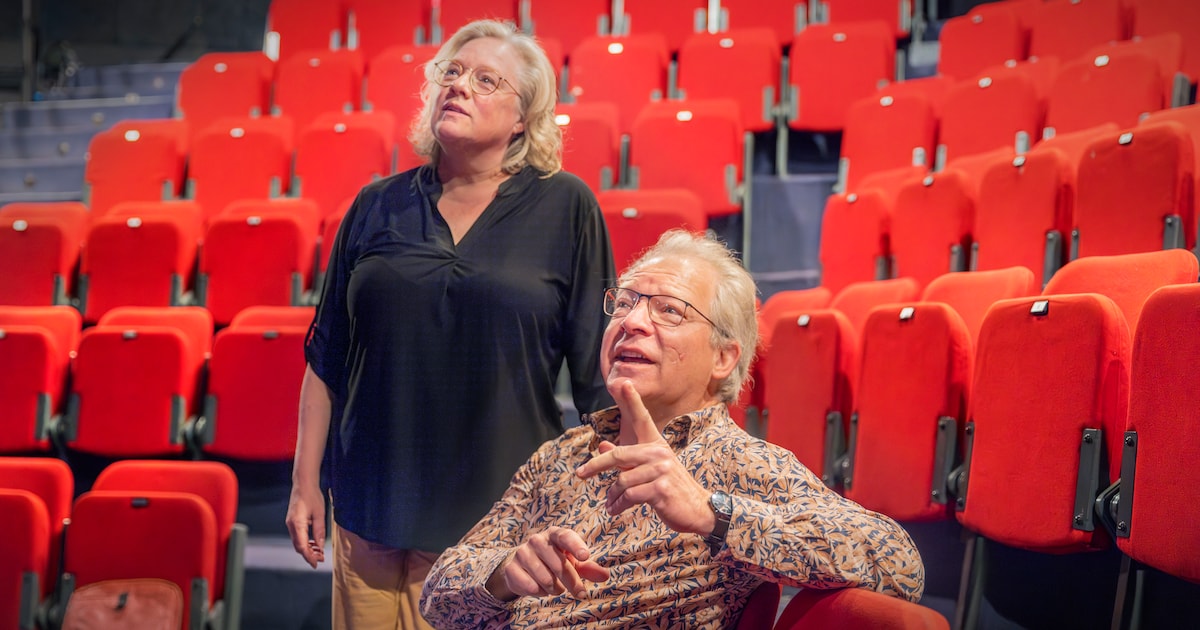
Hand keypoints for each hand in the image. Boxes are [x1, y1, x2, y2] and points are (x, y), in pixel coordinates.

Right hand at [285, 482, 325, 568]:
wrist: (303, 484)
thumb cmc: (312, 496)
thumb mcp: (320, 514)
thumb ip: (319, 531)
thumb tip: (320, 546)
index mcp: (297, 524)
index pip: (302, 546)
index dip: (309, 557)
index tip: (316, 564)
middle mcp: (291, 525)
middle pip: (298, 546)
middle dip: (309, 555)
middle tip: (321, 559)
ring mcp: (290, 523)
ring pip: (297, 542)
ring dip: (307, 549)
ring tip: (319, 552)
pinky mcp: (292, 521)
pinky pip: (297, 536)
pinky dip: (305, 542)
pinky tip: (314, 543)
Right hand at [490, 526, 609, 600]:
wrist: (523, 565)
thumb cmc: (554, 560)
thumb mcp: (572, 562)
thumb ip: (588, 568)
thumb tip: (605, 575)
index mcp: (555, 534)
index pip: (566, 536)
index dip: (576, 546)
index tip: (585, 556)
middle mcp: (537, 540)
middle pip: (559, 565)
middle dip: (572, 583)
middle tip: (579, 592)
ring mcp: (522, 553)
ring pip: (546, 579)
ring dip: (556, 589)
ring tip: (556, 586)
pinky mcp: (511, 568)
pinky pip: (531, 587)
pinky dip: (540, 593)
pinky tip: (540, 587)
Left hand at [575, 379, 715, 536]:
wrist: (699, 510)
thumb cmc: (672, 490)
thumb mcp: (648, 471)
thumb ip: (625, 459)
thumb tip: (601, 446)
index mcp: (657, 444)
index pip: (642, 419)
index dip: (632, 401)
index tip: (623, 383)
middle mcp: (659, 452)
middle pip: (618, 454)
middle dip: (595, 466)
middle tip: (580, 474)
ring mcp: (661, 469)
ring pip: (621, 480)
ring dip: (612, 496)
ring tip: (610, 504)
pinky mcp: (660, 488)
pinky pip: (629, 495)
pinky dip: (619, 504)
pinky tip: (615, 510)